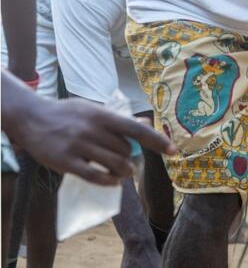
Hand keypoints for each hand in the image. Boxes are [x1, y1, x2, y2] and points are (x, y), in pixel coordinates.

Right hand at [13, 98, 175, 185]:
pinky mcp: (66, 162)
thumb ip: (117, 120)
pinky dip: (109, 181)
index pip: (135, 129)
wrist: (31, 119)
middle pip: (126, 150)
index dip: (156, 140)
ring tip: (124, 172)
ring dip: (124, 171)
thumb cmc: (68, 114)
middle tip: (128, 161)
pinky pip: (95, 176)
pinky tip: (112, 181)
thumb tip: (146, 125)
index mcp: (101, 115)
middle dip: (131, 157)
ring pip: (114, 164)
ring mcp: (78, 146)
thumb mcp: (93, 110)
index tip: (172, 150)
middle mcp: (92, 130)